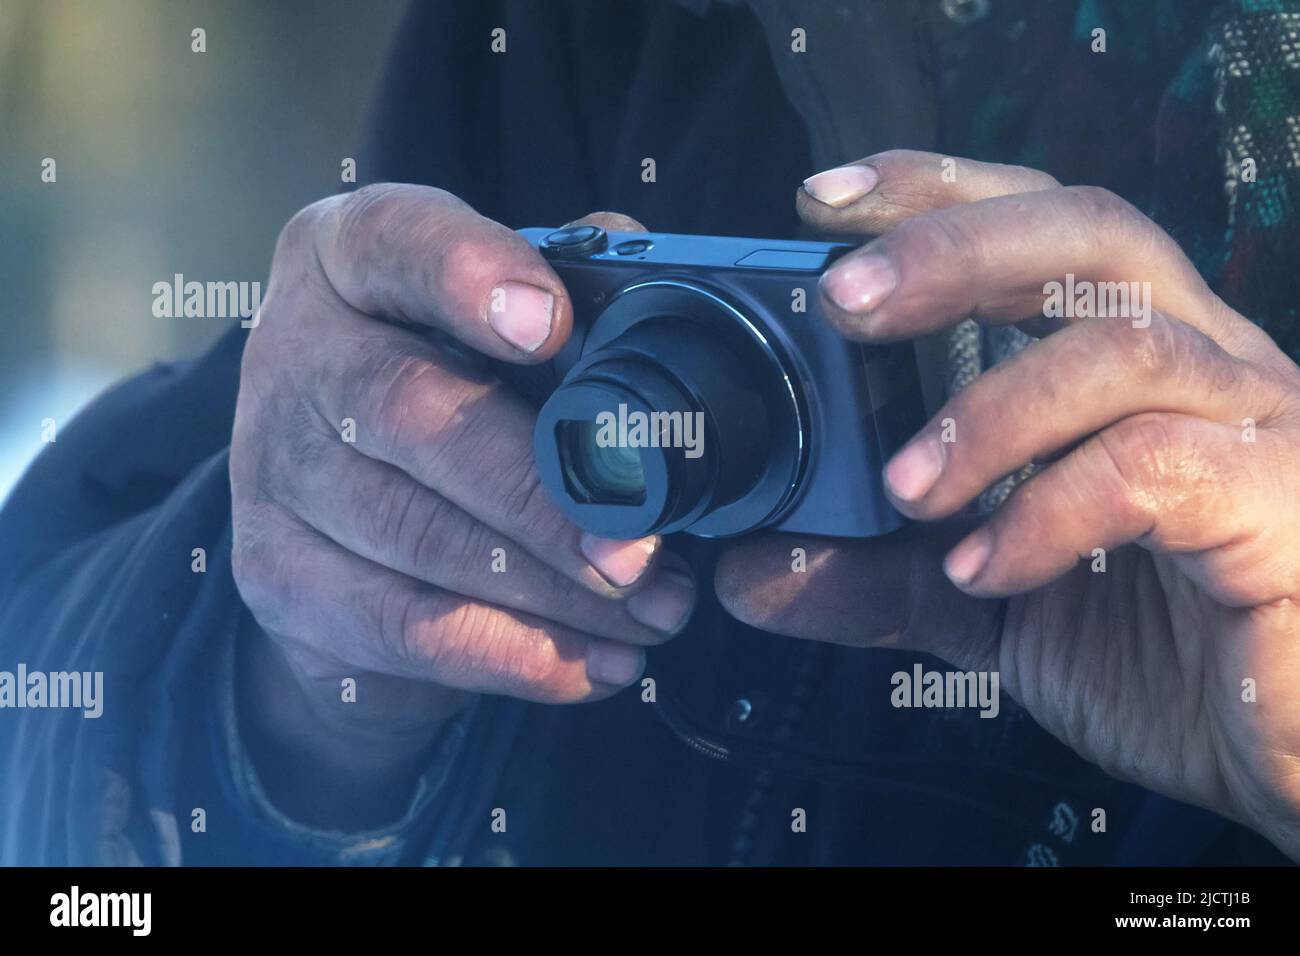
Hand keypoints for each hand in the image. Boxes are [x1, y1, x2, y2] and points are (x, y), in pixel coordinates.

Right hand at [229, 187, 693, 826]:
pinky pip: (406, 627)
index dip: (469, 277)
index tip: (551, 325)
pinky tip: (598, 663)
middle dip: (540, 493)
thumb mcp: (499, 322)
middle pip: (409, 413)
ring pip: (416, 538)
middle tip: (641, 548)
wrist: (343, 516)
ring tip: (655, 611)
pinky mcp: (276, 576)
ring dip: (552, 591)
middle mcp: (293, 353)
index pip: (393, 241)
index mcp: (348, 259)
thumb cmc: (455, 389)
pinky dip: (515, 656)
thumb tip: (666, 299)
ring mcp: (269, 471)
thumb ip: (575, 288)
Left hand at [715, 151, 1299, 858]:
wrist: (1289, 756)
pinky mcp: (1280, 504)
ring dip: (988, 411)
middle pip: (1087, 233)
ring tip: (905, 488)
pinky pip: (1157, 468)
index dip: (935, 195)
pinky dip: (1050, 510)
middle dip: (951, 249)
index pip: (1039, 224)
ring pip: (1122, 345)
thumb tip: (746, 567)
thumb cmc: (1165, 659)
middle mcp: (1204, 364)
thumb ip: (877, 575)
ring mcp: (1255, 427)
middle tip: (841, 301)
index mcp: (1134, 360)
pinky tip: (984, 567)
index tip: (823, 203)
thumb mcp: (990, 606)